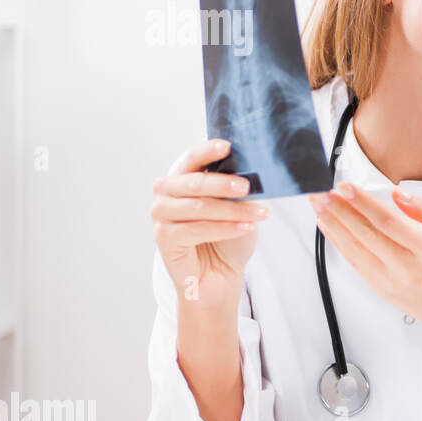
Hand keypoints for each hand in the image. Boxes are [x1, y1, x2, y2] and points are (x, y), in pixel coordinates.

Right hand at [151, 139, 269, 308]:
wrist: (219, 274)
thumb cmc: (227, 237)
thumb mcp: (236, 206)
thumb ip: (235, 188)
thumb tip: (251, 171)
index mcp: (182, 178)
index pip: (191, 158)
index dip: (207, 151)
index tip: (228, 146)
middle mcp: (166, 193)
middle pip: (194, 182)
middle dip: (224, 183)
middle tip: (248, 186)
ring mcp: (161, 215)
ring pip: (199, 207)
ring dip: (233, 210)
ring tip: (260, 213)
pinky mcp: (163, 237)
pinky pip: (197, 229)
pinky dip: (225, 228)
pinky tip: (246, 228)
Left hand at [308, 181, 421, 333]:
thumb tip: (399, 196)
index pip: (388, 221)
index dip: (363, 203)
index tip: (345, 187)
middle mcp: (406, 268)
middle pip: (365, 234)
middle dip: (340, 210)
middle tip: (322, 192)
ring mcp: (390, 281)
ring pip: (355, 249)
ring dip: (334, 225)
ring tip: (318, 206)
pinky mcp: (381, 289)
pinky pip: (356, 263)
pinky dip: (340, 244)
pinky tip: (330, 229)